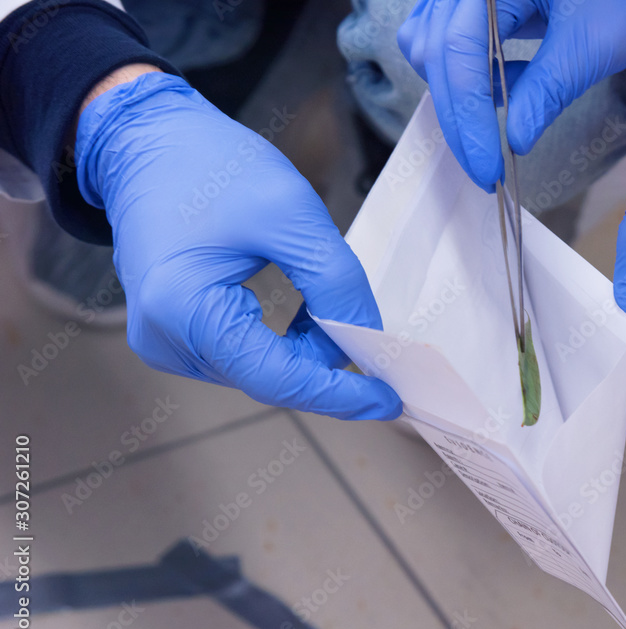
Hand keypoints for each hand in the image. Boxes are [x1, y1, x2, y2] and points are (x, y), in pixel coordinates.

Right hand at [75, 71, 401, 419]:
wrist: (146, 142)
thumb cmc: (210, 164)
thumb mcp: (291, 212)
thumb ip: (334, 280)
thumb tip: (365, 336)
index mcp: (182, 308)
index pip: (275, 377)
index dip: (337, 392)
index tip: (388, 399)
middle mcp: (163, 338)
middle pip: (269, 377)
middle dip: (327, 363)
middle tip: (378, 343)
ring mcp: (162, 340)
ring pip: (259, 369)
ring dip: (306, 350)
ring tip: (332, 310)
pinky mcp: (171, 333)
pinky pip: (242, 354)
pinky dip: (282, 342)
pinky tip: (303, 314)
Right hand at [397, 0, 625, 188]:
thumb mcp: (595, 42)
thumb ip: (548, 90)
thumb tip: (514, 141)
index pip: (460, 49)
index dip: (469, 116)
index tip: (488, 168)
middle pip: (437, 51)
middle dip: (460, 117)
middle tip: (485, 170)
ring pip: (432, 47)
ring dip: (458, 95)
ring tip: (496, 128)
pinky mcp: (476, 1)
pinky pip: (447, 39)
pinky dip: (467, 74)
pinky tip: (504, 91)